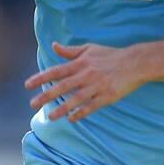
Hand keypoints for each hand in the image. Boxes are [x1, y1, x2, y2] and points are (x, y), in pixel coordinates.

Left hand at [25, 41, 141, 121]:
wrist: (135, 63)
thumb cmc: (111, 55)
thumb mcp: (89, 49)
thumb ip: (70, 51)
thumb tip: (54, 45)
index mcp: (80, 63)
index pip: (56, 71)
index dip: (41, 78)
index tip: (28, 85)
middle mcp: (86, 74)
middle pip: (62, 86)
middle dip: (46, 95)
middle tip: (32, 104)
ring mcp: (97, 86)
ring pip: (76, 99)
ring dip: (62, 108)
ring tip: (50, 117)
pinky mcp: (107, 96)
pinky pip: (92, 106)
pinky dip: (81, 112)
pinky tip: (72, 119)